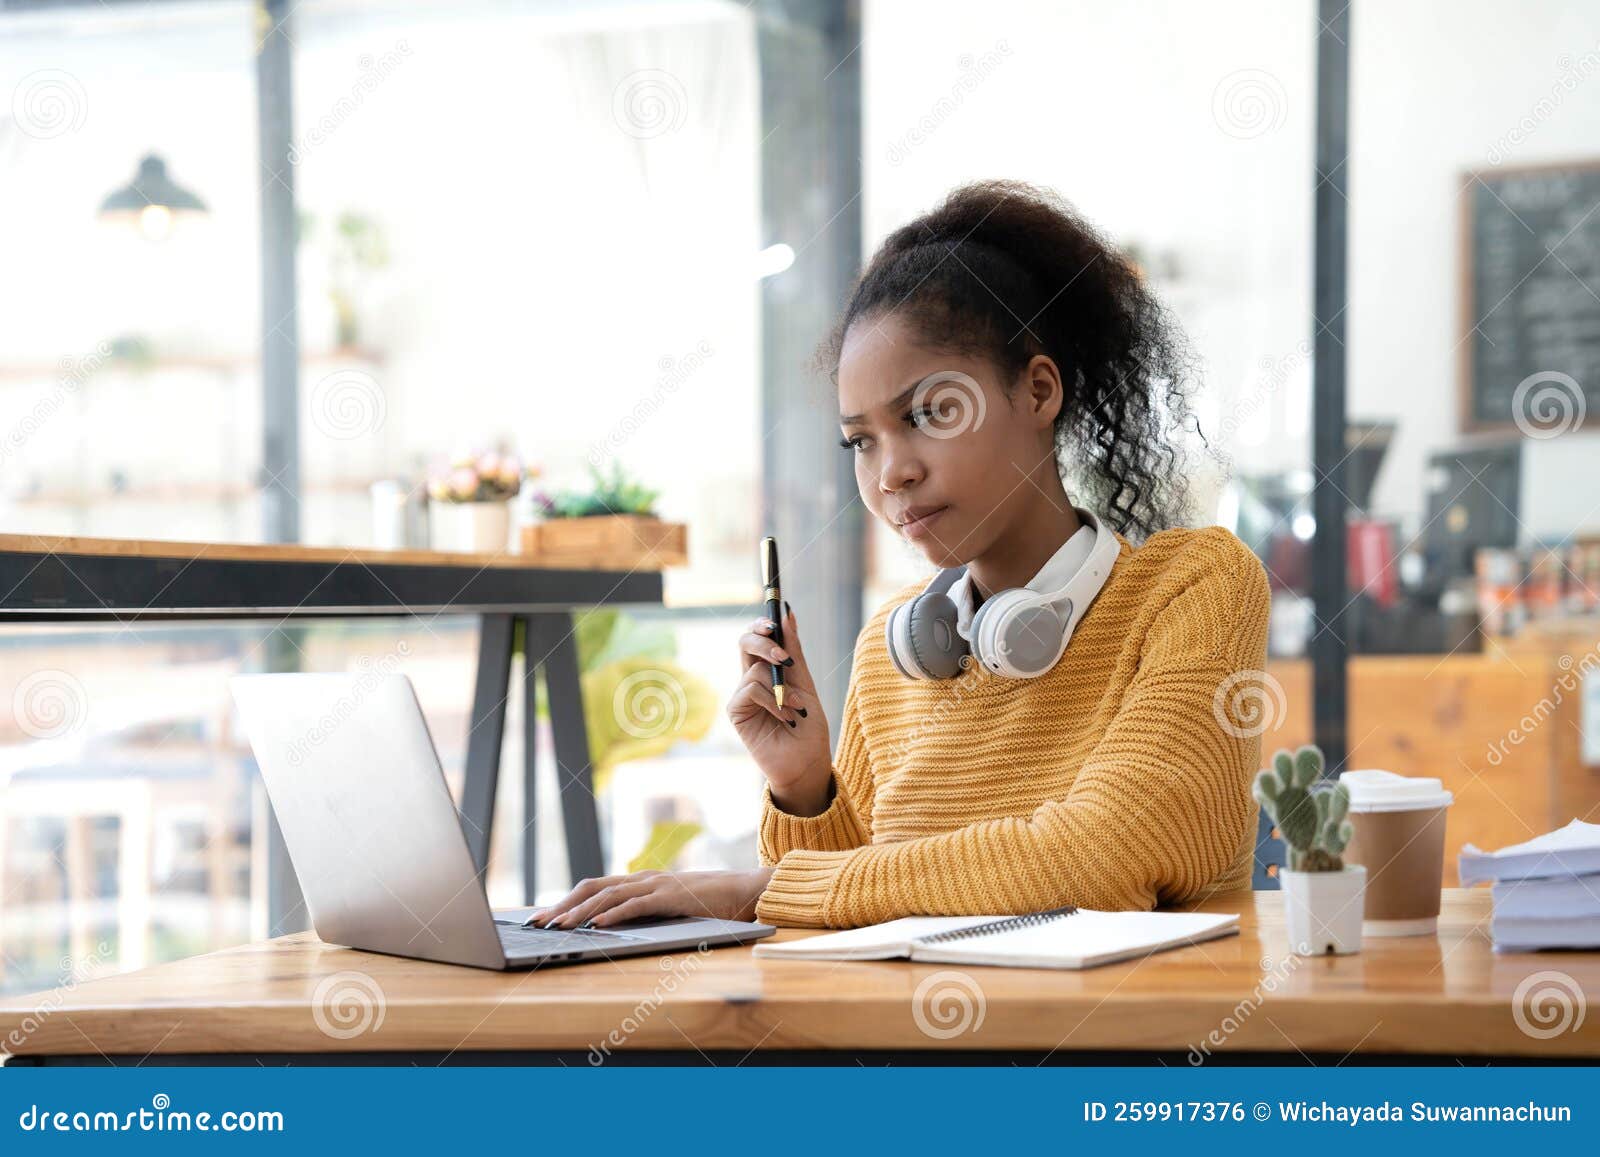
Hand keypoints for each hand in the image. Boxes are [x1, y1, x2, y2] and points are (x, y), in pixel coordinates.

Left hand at [528, 868, 776, 928]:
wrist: (744, 891)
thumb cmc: (706, 904)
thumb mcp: (666, 908)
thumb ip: (641, 913)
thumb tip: (607, 930)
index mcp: (638, 882)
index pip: (592, 887)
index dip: (564, 901)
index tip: (541, 918)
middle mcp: (642, 879)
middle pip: (592, 888)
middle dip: (562, 906)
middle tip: (537, 924)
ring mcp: (656, 886)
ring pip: (609, 896)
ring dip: (581, 912)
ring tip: (560, 927)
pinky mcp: (671, 897)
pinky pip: (637, 905)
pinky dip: (614, 914)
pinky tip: (597, 924)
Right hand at [728, 602, 831, 804]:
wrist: (807, 763)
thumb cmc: (809, 727)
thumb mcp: (805, 683)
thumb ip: (794, 651)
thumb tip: (788, 613)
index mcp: (768, 670)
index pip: (757, 637)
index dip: (762, 624)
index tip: (775, 621)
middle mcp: (751, 679)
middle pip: (744, 643)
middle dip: (765, 643)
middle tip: (785, 657)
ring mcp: (742, 695)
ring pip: (754, 669)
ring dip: (782, 687)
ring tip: (797, 708)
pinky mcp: (736, 712)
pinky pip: (751, 690)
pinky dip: (773, 701)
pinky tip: (786, 718)